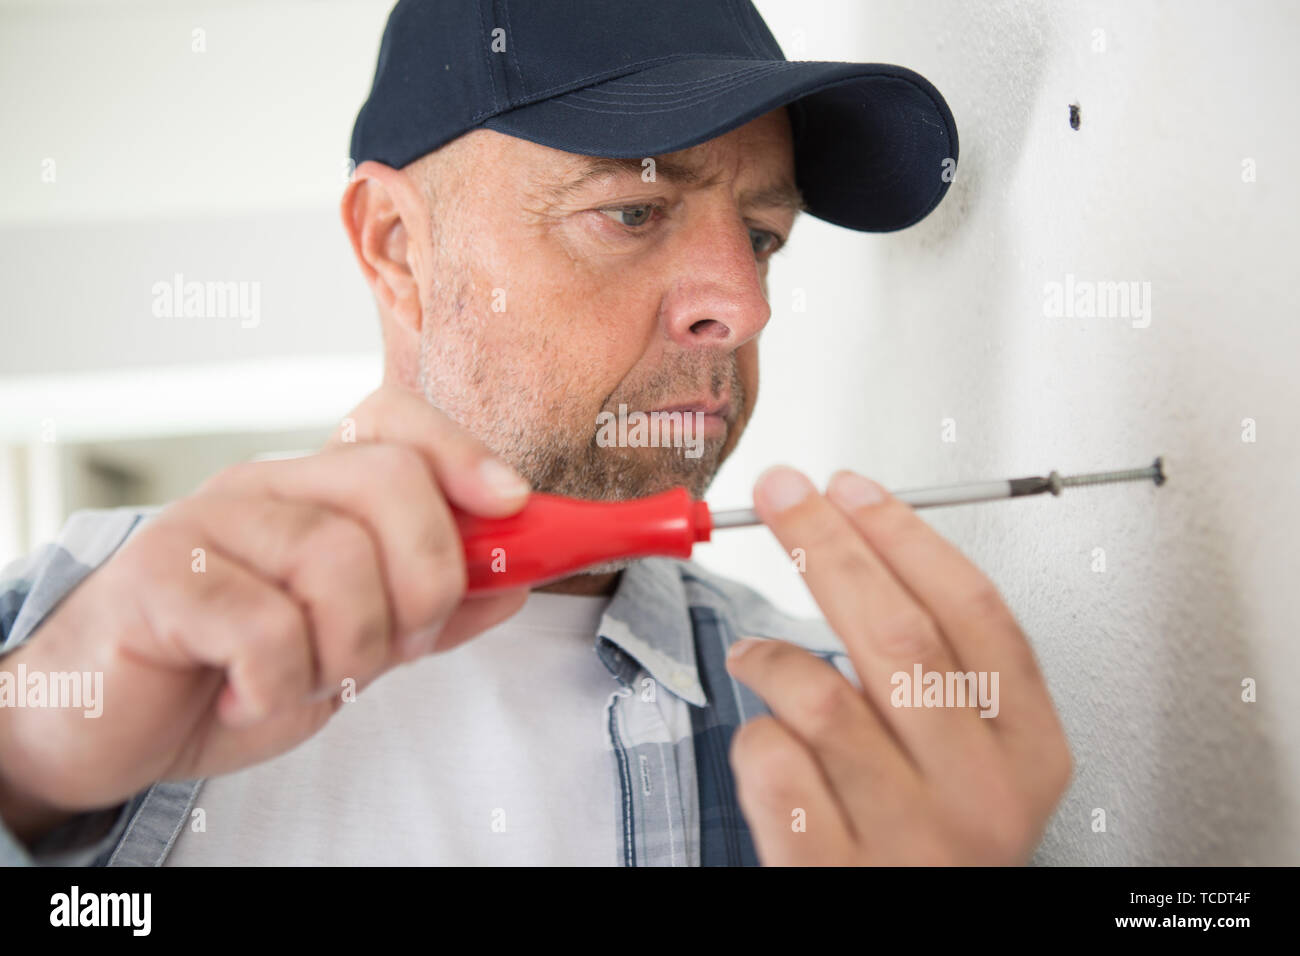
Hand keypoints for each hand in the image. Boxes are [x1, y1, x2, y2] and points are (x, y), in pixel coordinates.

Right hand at [0, 384, 530, 827]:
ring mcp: (207, 523)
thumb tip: (516, 583)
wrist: (111, 725)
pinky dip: (280, 683)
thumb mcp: (352, 645)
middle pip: (390, 481)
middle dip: (427, 580)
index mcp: (313, 490)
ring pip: (335, 556)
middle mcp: (264, 488)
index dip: (462, 451)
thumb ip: (428, 614)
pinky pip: (265, 625)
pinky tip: (249, 694)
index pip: (393, 420)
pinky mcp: (160, 578)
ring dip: (350, 648)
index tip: (514, 504)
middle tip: (401, 647)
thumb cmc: (230, 670)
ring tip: (312, 679)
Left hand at [724, 466, 1071, 864]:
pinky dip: (755, 737)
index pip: (974, 611)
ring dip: (772, 659)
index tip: (852, 487)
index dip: (905, 535)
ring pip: (821, 700)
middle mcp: (977, 794)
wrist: (913, 935)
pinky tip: (769, 743)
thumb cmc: (935, 838)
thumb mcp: (977, 756)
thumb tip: (854, 539)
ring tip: (756, 654)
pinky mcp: (831, 871)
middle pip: (898, 634)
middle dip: (826, 544)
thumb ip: (942, 667)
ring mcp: (907, 838)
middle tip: (782, 494)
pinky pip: (772, 764)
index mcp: (1027, 750)